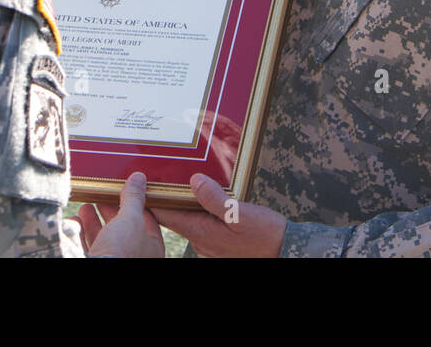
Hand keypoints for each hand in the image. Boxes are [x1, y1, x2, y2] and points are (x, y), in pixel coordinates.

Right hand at [75, 172, 164, 256]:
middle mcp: (133, 258)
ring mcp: (113, 263)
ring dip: (92, 221)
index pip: (147, 222)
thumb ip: (134, 198)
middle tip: (101, 197)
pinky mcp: (94, 264)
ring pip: (103, 239)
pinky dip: (79, 234)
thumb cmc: (121, 254)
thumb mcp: (130, 219)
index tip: (126, 191)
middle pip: (122, 230)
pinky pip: (87, 248)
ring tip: (85, 207)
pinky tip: (73, 224)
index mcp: (151, 249)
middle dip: (110, 211)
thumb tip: (139, 178)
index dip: (136, 204)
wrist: (95, 274)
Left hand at [153, 173, 286, 257]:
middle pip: (179, 217)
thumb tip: (194, 181)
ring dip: (190, 206)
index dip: (156, 201)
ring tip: (188, 185)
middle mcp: (202, 242)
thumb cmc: (265, 234)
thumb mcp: (239, 212)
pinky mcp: (221, 246)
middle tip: (166, 178)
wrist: (285, 251)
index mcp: (202, 232)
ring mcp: (211, 246)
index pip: (169, 215)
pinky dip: (203, 213)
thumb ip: (214, 198)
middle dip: (173, 200)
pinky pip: (205, 227)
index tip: (146, 186)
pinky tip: (211, 202)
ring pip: (193, 222)